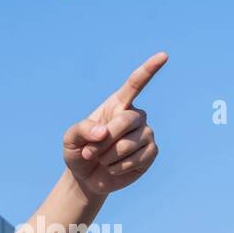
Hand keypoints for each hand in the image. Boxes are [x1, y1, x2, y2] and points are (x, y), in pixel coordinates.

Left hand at [63, 51, 165, 195]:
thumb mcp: (70, 139)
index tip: (163, 56)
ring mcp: (146, 133)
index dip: (148, 70)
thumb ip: (82, 129)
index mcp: (118, 105)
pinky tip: (113, 168)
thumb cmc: (80, 151)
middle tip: (89, 152)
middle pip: (126, 121)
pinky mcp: (151, 152)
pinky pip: (135, 159)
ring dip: (107, 157)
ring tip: (102, 159)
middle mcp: (136, 116)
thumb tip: (103, 132)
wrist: (86, 177)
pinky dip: (117, 168)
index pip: (135, 84)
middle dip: (103, 141)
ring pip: (128, 144)